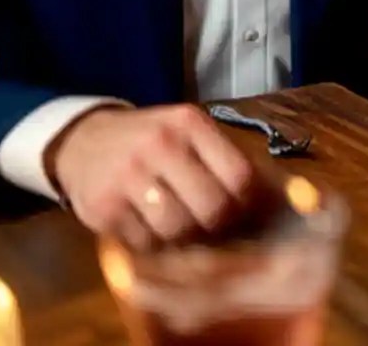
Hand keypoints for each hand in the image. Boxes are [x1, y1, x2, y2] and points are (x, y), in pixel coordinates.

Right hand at [47, 104, 260, 248]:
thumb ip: (231, 160)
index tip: (246, 212)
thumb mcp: (191, 135)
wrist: (83, 140)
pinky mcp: (102, 207)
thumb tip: (283, 199)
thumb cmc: (152, 141)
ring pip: (179, 229)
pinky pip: (145, 242)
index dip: (250, 204)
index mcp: (190, 124)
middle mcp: (159, 145)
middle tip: (214, 226)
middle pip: (212, 207)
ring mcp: (127, 176)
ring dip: (186, 238)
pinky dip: (155, 244)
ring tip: (183, 228)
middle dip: (219, 225)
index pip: (240, 176)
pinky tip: (153, 229)